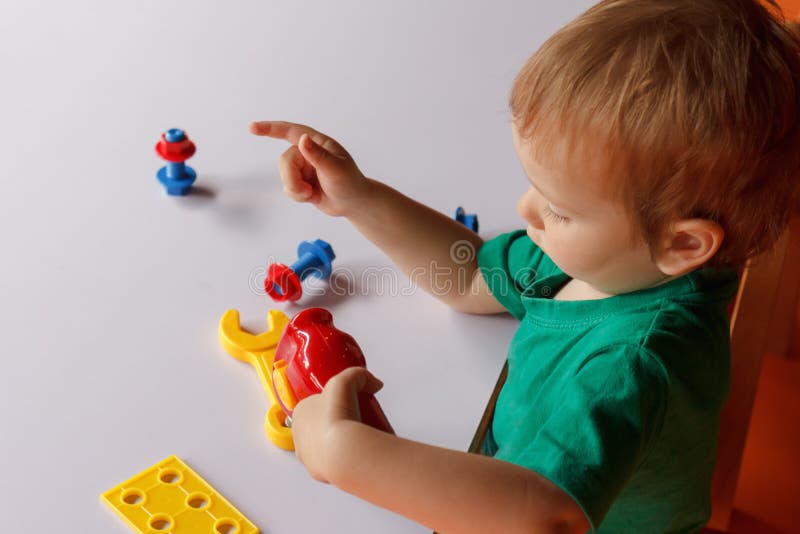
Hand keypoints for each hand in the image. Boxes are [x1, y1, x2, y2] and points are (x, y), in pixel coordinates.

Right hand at [249, 121, 371, 216]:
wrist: (353, 204)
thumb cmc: (350, 183)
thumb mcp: (336, 169)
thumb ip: (318, 155)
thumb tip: (302, 140)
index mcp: (318, 143)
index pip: (290, 131)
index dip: (270, 128)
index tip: (252, 128)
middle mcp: (308, 152)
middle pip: (285, 160)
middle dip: (292, 179)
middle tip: (307, 191)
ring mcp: (303, 167)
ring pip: (284, 175)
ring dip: (296, 189)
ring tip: (312, 194)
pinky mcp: (301, 181)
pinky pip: (287, 188)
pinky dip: (297, 196)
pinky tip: (312, 197)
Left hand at [291, 367, 384, 483]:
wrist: (344, 452)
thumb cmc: (336, 419)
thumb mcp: (346, 381)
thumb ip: (359, 375)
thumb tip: (372, 383)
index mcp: (300, 412)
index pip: (314, 404)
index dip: (331, 403)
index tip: (344, 403)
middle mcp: (299, 435)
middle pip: (319, 425)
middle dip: (336, 422)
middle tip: (354, 419)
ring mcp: (307, 456)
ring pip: (323, 446)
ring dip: (338, 441)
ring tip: (357, 437)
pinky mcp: (318, 472)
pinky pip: (331, 463)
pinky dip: (343, 458)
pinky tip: (354, 453)